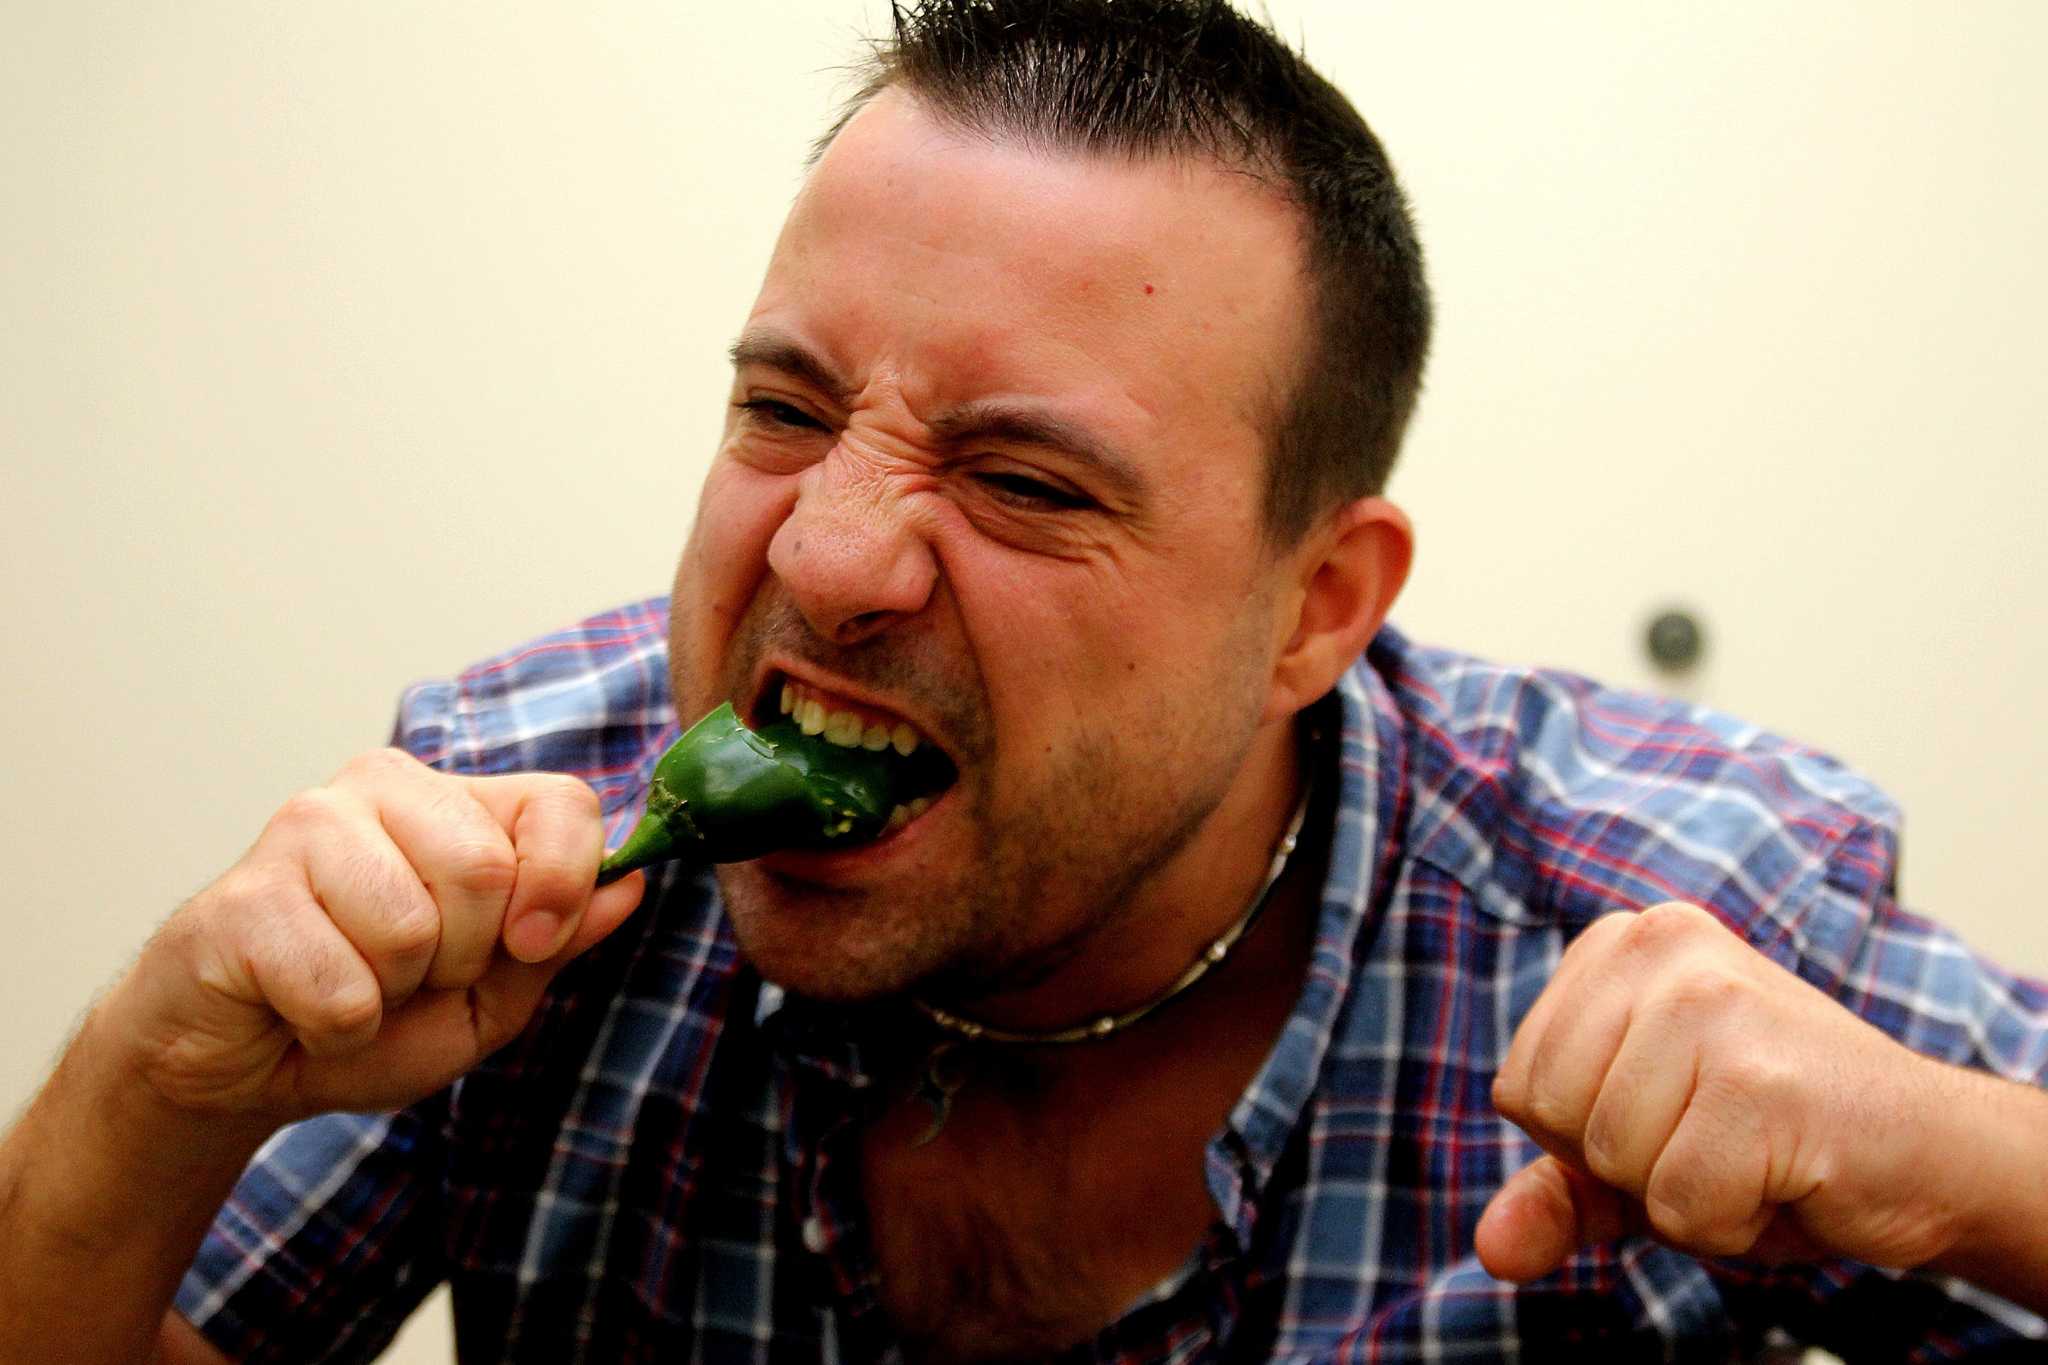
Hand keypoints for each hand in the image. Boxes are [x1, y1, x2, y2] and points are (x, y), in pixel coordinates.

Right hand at [102, 748, 644, 1121]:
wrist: (240, 1066)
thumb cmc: (372, 1019)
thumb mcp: (490, 995)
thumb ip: (558, 938)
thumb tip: (630, 885)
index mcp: (458, 802)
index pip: (563, 801)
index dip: (564, 884)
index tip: (530, 944)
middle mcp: (383, 787)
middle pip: (487, 870)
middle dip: (464, 958)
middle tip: (411, 976)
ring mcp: (306, 827)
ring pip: (410, 926)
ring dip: (393, 994)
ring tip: (352, 983)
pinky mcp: (244, 894)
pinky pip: (340, 985)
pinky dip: (336, 1026)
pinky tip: (299, 1007)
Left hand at [1476, 902, 1975, 1281]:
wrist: (1928, 1153)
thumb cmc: (1775, 1140)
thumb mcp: (1643, 1152)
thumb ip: (1557, 1191)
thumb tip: (1492, 1249)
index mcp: (1621, 942)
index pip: (1519, 1084)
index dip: (1588, 1135)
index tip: (1677, 1112)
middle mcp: (1660, 945)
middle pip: (1552, 1115)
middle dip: (1629, 1164)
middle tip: (1718, 1137)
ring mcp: (1712, 1003)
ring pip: (1611, 1158)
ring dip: (1682, 1194)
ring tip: (1752, 1151)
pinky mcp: (1758, 1079)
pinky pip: (1678, 1202)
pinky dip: (1728, 1222)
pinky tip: (1784, 1176)